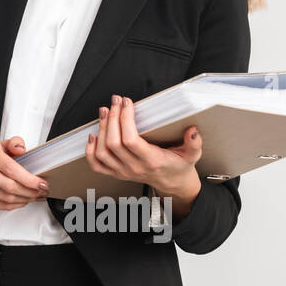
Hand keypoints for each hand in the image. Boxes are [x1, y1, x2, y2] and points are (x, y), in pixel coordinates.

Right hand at [0, 136, 47, 210]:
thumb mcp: (1, 145)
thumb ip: (15, 143)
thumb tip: (21, 149)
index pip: (10, 169)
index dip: (29, 179)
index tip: (41, 183)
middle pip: (10, 186)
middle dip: (30, 191)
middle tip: (41, 191)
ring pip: (7, 198)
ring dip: (25, 199)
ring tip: (35, 196)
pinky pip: (1, 206)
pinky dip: (15, 205)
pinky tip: (22, 200)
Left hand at [85, 94, 201, 195]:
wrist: (173, 184)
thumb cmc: (179, 167)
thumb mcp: (192, 155)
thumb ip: (194, 143)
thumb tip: (193, 131)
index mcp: (152, 161)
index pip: (131, 140)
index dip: (125, 119)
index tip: (127, 103)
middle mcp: (134, 168)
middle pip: (113, 143)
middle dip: (112, 118)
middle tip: (115, 101)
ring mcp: (123, 172)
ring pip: (102, 152)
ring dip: (101, 129)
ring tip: (105, 112)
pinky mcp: (116, 173)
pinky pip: (97, 165)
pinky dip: (90, 150)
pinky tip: (93, 135)